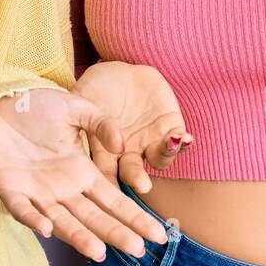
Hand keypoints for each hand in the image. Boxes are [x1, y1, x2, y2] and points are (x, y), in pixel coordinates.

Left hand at [0, 87, 168, 260]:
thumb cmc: (35, 107)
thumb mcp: (75, 108)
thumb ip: (101, 123)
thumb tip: (122, 144)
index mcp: (80, 171)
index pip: (113, 200)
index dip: (134, 217)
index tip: (157, 234)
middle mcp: (62, 188)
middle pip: (93, 217)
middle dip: (115, 232)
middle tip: (136, 249)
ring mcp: (36, 192)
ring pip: (62, 220)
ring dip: (79, 236)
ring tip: (98, 251)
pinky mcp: (10, 188)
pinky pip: (22, 209)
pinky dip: (33, 219)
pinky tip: (47, 228)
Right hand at [72, 60, 191, 193]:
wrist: (120, 71)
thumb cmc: (95, 87)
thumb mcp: (82, 99)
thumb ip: (81, 117)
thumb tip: (80, 133)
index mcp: (105, 151)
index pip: (106, 176)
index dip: (108, 186)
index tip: (109, 194)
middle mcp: (129, 153)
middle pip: (134, 173)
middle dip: (138, 179)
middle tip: (142, 185)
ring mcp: (150, 142)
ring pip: (160, 160)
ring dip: (165, 155)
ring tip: (168, 144)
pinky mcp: (170, 128)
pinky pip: (179, 142)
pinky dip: (183, 142)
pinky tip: (185, 138)